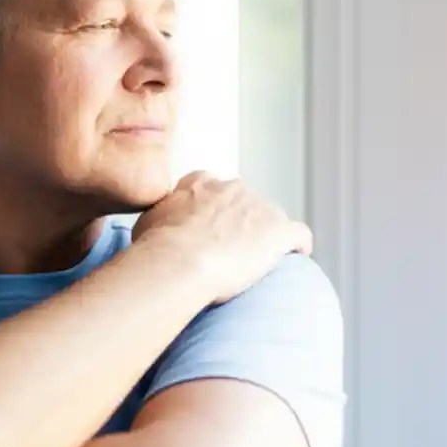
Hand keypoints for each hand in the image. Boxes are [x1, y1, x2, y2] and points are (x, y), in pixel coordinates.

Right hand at [133, 171, 312, 303]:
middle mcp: (233, 188)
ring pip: (271, 218)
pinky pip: (299, 235)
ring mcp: (260, 207)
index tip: (210, 230)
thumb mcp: (147, 223)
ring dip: (265, 237)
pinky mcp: (280, 230)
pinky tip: (294, 259)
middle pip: (245, 203)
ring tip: (257, 264)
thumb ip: (161, 217)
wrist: (179, 260)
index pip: (215, 190)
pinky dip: (298, 246)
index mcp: (202, 183)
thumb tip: (157, 227)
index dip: (215, 212)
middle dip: (242, 224)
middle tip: (230, 252)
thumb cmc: (157, 247)